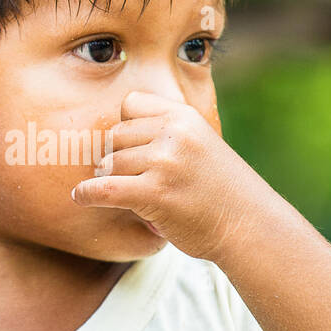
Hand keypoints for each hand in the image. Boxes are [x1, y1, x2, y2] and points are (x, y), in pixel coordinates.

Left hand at [70, 90, 270, 261]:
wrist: (250, 226)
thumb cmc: (221, 192)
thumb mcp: (201, 146)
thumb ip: (168, 135)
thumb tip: (113, 136)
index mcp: (185, 117)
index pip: (131, 104)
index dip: (125, 127)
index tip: (131, 148)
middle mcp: (175, 133)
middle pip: (115, 136)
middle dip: (118, 159)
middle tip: (131, 180)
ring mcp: (166, 162)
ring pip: (110, 164)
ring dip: (112, 182)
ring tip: (131, 197)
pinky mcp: (156, 193)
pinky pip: (105, 189)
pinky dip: (87, 195)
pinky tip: (80, 198)